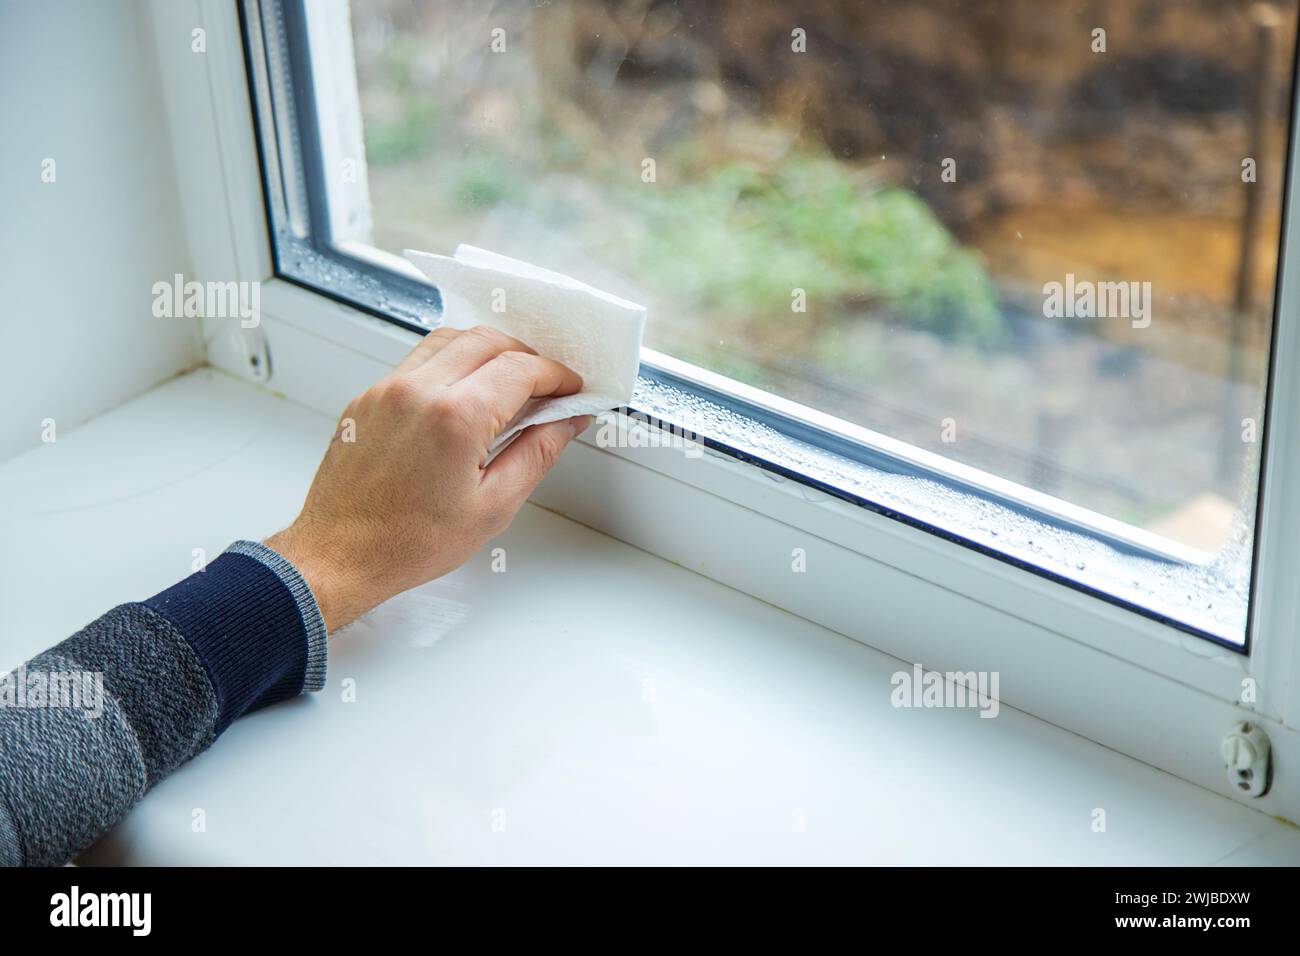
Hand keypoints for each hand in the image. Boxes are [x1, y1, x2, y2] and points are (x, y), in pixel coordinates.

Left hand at [267, 326, 590, 630]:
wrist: (340, 555)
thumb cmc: (408, 541)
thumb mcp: (493, 506)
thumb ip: (537, 454)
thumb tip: (565, 423)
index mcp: (455, 417)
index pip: (521, 368)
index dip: (556, 374)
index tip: (569, 388)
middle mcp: (418, 390)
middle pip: (487, 340)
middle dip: (525, 355)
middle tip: (545, 385)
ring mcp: (387, 389)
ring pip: (449, 340)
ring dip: (486, 351)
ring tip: (505, 384)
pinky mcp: (368, 397)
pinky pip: (417, 360)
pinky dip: (449, 364)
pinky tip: (462, 395)